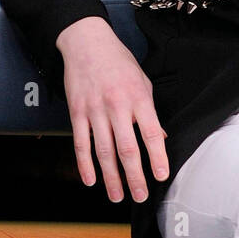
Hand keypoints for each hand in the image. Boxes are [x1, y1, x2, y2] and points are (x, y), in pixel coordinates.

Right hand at [56, 16, 167, 202]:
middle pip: (127, 148)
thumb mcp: (142, 81)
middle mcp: (117, 106)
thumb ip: (150, 111)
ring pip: (103, 151)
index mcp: (138, 98)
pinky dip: (85, 164)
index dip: (157, 157)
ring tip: (117, 195)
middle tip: (140, 195)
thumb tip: (161, 138)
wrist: (87, 42)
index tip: (161, 176)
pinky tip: (91, 180)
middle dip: (134, 176)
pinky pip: (81, 143)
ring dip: (111, 177)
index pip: (151, 133)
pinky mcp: (77, 112)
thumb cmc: (118, 62)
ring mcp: (95, 110)